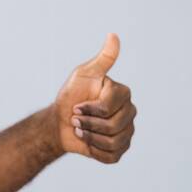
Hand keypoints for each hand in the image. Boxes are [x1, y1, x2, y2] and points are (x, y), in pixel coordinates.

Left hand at [52, 33, 135, 162]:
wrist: (61, 123)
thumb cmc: (71, 95)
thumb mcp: (83, 74)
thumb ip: (102, 59)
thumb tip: (113, 36)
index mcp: (123, 93)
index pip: (110, 106)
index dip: (90, 108)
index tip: (76, 105)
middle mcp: (130, 112)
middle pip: (113, 125)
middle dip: (88, 124)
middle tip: (75, 119)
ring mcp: (127, 132)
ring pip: (113, 142)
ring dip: (90, 137)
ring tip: (81, 130)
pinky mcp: (121, 150)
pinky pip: (112, 156)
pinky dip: (95, 151)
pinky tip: (88, 142)